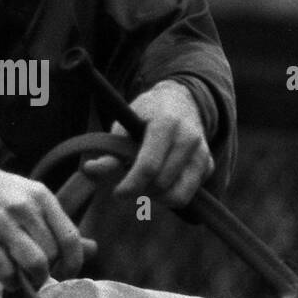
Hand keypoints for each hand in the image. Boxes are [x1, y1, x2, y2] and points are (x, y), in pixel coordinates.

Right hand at [0, 157, 96, 288]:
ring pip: (34, 264)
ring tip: (28, 279)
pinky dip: (12, 283)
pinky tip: (10, 279)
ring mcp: (2, 224)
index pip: (70, 237)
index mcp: (42, 197)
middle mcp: (25, 209)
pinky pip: (7, 272)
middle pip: (53, 254)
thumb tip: (93, 249)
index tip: (68, 271)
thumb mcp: (32, 199)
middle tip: (42, 274)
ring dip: (35, 280)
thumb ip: (59, 225)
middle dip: (51, 271)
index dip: (74, 262)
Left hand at [80, 79, 213, 207]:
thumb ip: (110, 150)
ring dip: (157, 196)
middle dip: (142, 190)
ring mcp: (203, 152)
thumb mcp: (125, 125)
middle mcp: (190, 138)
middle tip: (130, 182)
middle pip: (162, 184)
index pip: (149, 166)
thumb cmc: (146, 115)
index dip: (130, 185)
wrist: (180, 101)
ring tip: (145, 183)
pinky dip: (171, 193)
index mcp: (166, 123)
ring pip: (178, 196)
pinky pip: (188, 194)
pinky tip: (161, 178)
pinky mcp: (208, 165)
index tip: (117, 193)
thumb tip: (89, 170)